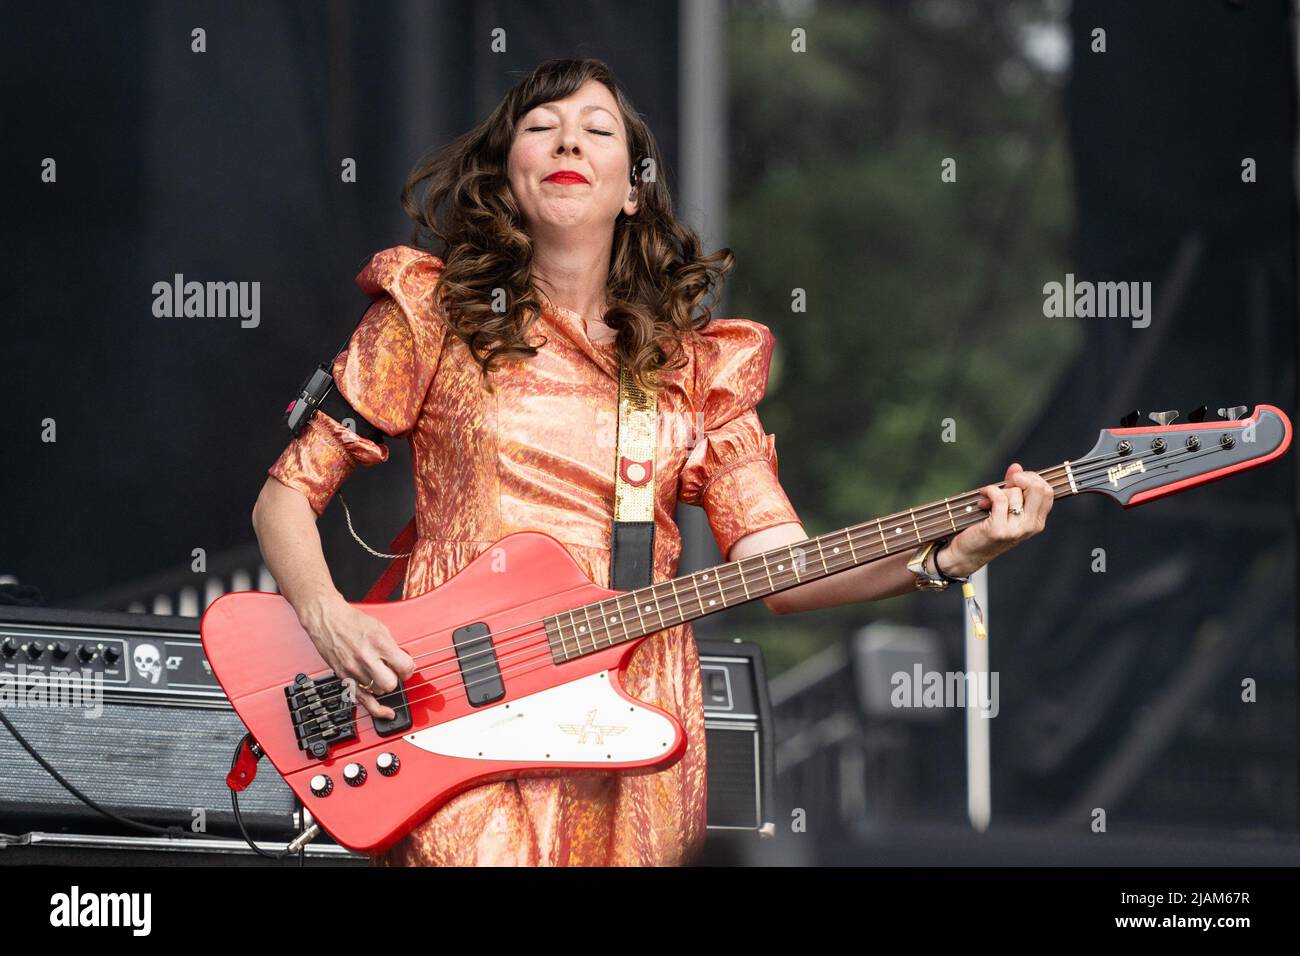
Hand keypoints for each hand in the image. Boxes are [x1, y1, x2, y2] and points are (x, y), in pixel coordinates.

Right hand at [297, 593, 415, 719]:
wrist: (327, 620)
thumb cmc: (352, 621)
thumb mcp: (380, 629)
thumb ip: (393, 648)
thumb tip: (406, 664)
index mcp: (378, 643)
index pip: (404, 667)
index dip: (409, 669)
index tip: (406, 667)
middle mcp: (365, 658)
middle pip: (391, 683)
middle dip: (396, 679)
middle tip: (394, 671)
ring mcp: (353, 670)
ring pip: (379, 691)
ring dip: (383, 685)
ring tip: (380, 674)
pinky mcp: (344, 677)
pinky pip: (362, 700)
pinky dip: (376, 709)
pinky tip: (386, 712)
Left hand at [940, 463, 1054, 577]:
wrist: (967, 554)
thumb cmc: (986, 529)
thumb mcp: (1004, 508)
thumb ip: (1013, 487)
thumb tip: (1016, 466)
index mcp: (1036, 521)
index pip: (1047, 491)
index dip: (1032, 478)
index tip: (1016, 480)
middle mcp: (1031, 526)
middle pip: (1039, 488)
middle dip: (1021, 479)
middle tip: (1006, 484)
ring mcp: (1016, 530)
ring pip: (1015, 493)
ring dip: (998, 490)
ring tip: (987, 499)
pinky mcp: (998, 529)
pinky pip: (999, 498)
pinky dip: (989, 491)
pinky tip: (982, 496)